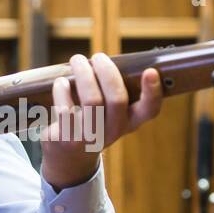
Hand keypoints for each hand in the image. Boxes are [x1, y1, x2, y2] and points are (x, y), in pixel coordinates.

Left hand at [39, 54, 162, 190]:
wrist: (69, 156)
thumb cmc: (91, 121)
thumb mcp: (109, 112)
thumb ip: (112, 90)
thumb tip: (103, 61)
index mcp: (129, 122)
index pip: (149, 110)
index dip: (152, 92)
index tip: (150, 71)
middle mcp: (113, 132)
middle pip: (117, 99)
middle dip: (107, 71)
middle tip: (98, 57)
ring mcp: (91, 138)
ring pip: (92, 100)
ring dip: (84, 74)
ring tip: (78, 60)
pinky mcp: (68, 139)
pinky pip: (66, 109)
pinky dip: (63, 90)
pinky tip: (61, 82)